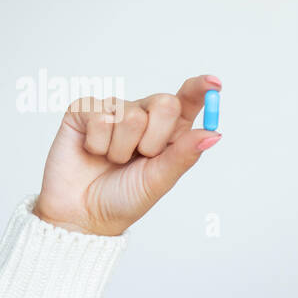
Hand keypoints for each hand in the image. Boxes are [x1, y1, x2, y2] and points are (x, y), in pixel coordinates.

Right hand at [33, 74, 222, 235]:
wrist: (83, 214)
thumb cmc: (124, 198)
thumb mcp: (160, 180)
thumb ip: (184, 154)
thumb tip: (214, 134)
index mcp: (169, 131)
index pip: (188, 100)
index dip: (201, 89)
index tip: (214, 84)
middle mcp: (144, 115)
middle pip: (166, 103)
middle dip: (154, 139)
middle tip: (140, 158)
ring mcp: (114, 110)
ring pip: (130, 116)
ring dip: (121, 149)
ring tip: (112, 160)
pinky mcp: (85, 110)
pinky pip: (100, 118)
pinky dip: (98, 144)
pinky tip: (92, 151)